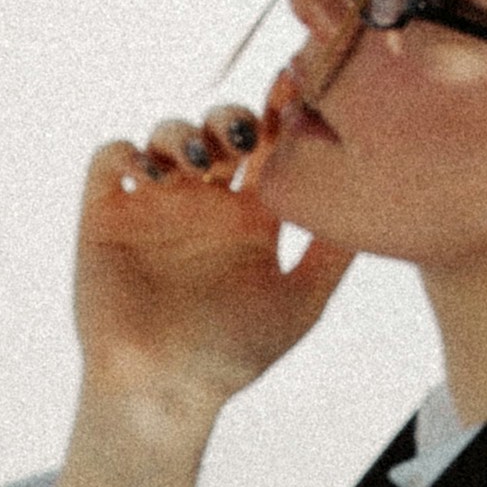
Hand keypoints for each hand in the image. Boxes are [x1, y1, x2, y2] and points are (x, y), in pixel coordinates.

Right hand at [71, 119, 355, 426]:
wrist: (165, 391)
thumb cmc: (234, 356)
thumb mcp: (300, 303)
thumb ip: (332, 254)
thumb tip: (380, 200)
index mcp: (251, 217)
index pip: (269, 148)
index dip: (280, 114)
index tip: (295, 96)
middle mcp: (204, 204)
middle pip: (219, 130)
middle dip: (232, 118)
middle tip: (248, 134)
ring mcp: (156, 205)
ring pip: (168, 135)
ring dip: (184, 132)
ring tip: (202, 163)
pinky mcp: (106, 215)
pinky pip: (112, 159)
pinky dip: (128, 149)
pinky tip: (151, 170)